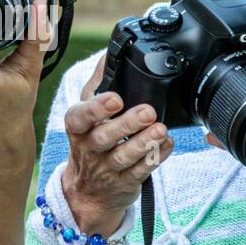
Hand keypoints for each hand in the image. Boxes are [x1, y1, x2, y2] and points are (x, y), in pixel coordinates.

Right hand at [60, 53, 173, 237]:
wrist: (88, 191)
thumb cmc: (90, 142)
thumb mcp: (85, 114)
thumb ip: (97, 84)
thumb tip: (109, 53)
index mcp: (78, 127)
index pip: (80, 117)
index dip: (96, 108)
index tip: (115, 98)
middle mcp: (89, 149)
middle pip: (105, 137)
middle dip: (127, 124)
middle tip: (148, 111)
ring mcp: (106, 169)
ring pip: (124, 157)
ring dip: (144, 143)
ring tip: (160, 129)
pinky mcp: (125, 183)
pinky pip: (141, 171)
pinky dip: (156, 157)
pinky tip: (167, 144)